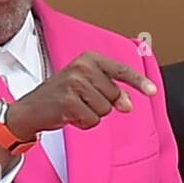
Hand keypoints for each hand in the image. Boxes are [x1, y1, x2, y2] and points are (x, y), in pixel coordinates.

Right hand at [9, 51, 157, 137]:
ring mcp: (74, 83)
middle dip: (102, 104)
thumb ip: (111, 90)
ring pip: (105, 109)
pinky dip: (83, 123)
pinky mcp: (68, 101)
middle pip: (114, 95)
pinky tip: (70, 116)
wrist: (31, 109)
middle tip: (82, 101)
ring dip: (92, 114)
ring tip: (75, 108)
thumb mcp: (87, 85)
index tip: (152, 91)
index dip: (138, 81)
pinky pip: (92, 120)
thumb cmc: (61, 95)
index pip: (120, 70)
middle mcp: (81, 67)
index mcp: (88, 59)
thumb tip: (128, 105)